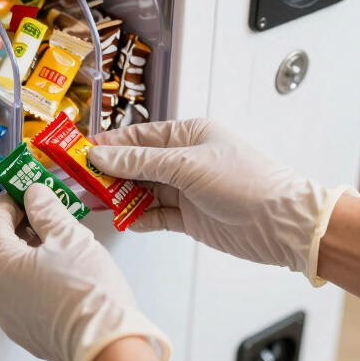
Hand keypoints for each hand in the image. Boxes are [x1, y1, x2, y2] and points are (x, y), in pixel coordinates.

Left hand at [0, 184, 170, 360]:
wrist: (107, 342)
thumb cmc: (89, 290)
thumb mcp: (69, 235)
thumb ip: (47, 209)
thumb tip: (35, 194)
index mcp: (2, 265)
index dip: (8, 204)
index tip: (23, 195)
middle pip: (5, 251)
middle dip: (25, 230)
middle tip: (49, 217)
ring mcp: (12, 318)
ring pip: (17, 278)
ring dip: (33, 259)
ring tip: (64, 248)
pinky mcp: (29, 335)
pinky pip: (28, 301)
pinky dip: (39, 284)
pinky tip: (65, 278)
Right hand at [87, 119, 357, 284]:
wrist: (282, 225)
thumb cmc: (247, 183)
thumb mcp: (188, 165)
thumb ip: (142, 162)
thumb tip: (103, 156)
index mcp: (189, 135)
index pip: (139, 137)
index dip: (108, 145)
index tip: (79, 151)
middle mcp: (186, 160)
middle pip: (136, 164)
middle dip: (108, 172)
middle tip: (78, 180)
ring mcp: (187, 190)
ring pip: (142, 191)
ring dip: (118, 196)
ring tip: (92, 201)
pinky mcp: (189, 218)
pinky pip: (154, 215)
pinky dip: (137, 217)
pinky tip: (122, 219)